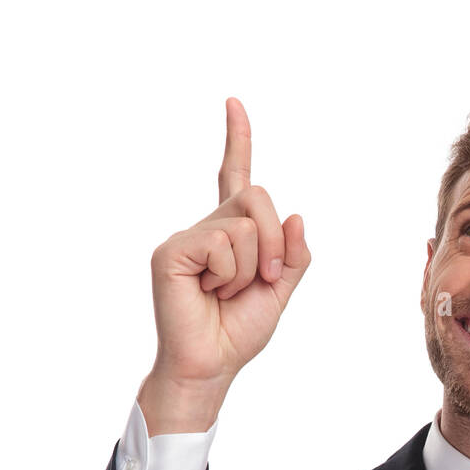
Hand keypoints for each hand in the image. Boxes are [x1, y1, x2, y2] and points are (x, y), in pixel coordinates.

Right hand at [139, 97, 311, 432]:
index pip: (236, 178)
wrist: (210, 366)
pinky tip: (208, 293)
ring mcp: (188, 237)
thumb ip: (293, 254)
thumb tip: (297, 215)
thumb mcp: (279, 291)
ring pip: (244, 224)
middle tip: (264, 279)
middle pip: (258, 197)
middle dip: (275, 241)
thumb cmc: (237, 333)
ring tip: (226, 294)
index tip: (234, 103)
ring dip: (250, 268)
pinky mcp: (172, 250)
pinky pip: (221, 244)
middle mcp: (208, 228)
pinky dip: (228, 275)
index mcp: (232, 234)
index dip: (237, 141)